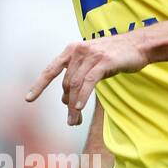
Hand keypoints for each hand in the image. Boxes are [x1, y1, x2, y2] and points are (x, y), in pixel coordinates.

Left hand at [26, 34, 148, 124]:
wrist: (138, 45)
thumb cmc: (115, 56)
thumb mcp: (92, 63)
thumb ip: (77, 76)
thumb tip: (65, 99)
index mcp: (72, 50)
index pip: (50, 70)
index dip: (39, 85)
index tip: (28, 99)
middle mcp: (78, 50)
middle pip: (66, 83)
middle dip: (66, 105)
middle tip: (71, 122)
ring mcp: (91, 55)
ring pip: (76, 85)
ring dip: (73, 106)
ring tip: (74, 121)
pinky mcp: (104, 61)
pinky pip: (89, 82)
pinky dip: (82, 96)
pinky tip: (79, 108)